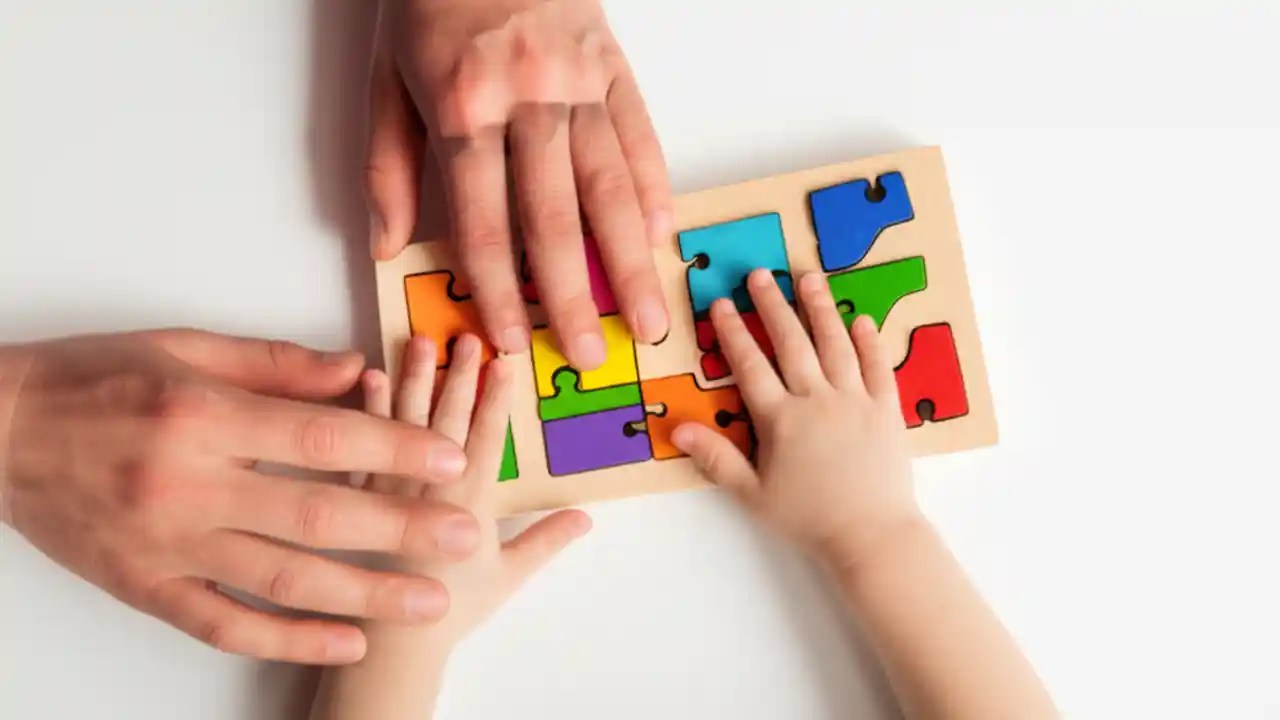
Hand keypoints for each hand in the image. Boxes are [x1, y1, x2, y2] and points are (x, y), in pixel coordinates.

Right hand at [0, 329, 483, 664]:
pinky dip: (288, 637)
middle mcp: (186, 485)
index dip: (392, 447)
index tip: (450, 458)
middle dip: (400, 528)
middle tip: (466, 537)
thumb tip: (358, 374)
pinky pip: (225, 624)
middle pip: (314, 513)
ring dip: (363, 593)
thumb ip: (276, 365)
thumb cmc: (90, 381)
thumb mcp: (183, 347)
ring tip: (428, 600)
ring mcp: (165, 544)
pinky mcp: (145, 587)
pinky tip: (344, 641)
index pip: (318, 437)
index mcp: (201, 415)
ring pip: (280, 578)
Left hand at [357, 334, 590, 645]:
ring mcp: (391, 484)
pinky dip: (365, 407)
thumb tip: (587, 515)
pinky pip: (361, 441)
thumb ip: (547, 540)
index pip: (487, 436)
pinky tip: (367, 377)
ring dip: (413, 377)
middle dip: (459, 373)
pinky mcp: (360, 492)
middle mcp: (430, 483)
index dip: (496, 396)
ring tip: (419, 340)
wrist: (392, 640)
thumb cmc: (454, 607)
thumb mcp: (510, 574)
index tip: (503, 360)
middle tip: (466, 336)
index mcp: (470, 499)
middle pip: (447, 417)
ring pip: (403, 419)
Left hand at [364, 0, 672, 368]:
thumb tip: (388, 248)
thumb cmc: (429, 3)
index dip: (498, 292)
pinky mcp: (614, 68)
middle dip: (574, 298)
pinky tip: (662, 237)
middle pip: (554, 219)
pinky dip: (655, 190)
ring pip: (610, 188)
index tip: (511, 342)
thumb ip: (387, 168)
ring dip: (630, 262)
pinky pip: (641, 137)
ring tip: (649, 318)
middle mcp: (528, 103)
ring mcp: (579, 85)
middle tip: (593, 355)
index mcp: (463, 110)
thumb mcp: (385, 80)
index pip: (482, 224)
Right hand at [671, 270, 921, 569]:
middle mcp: (817, 400)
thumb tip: (678, 429)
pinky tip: (860, 319)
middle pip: (791, 343)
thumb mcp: (753, 495)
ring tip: (807, 277)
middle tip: (758, 274)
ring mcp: (855, 401)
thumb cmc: (808, 519)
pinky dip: (868, 341)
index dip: (732, 333)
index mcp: (781, 420)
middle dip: (772, 305)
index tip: (720, 303)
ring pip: (834, 344)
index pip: (750, 366)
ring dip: (819, 308)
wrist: (872, 535)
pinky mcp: (886, 410)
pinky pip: (876, 367)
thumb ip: (717, 459)